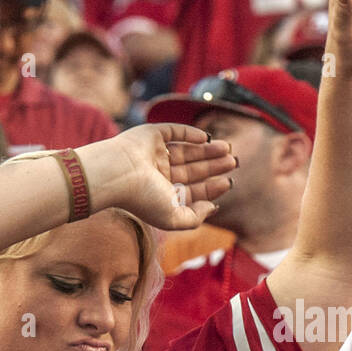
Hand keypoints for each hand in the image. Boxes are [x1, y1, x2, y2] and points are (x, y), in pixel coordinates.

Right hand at [83, 123, 236, 229]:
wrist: (117, 174)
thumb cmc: (143, 199)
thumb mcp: (173, 217)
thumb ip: (195, 218)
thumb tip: (213, 208)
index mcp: (161, 195)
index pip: (190, 190)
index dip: (210, 187)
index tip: (228, 182)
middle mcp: (158, 175)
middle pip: (192, 169)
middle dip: (213, 166)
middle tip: (234, 162)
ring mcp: (154, 154)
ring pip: (186, 151)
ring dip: (207, 150)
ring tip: (227, 149)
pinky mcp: (151, 135)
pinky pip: (175, 132)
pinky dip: (191, 134)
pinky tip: (206, 138)